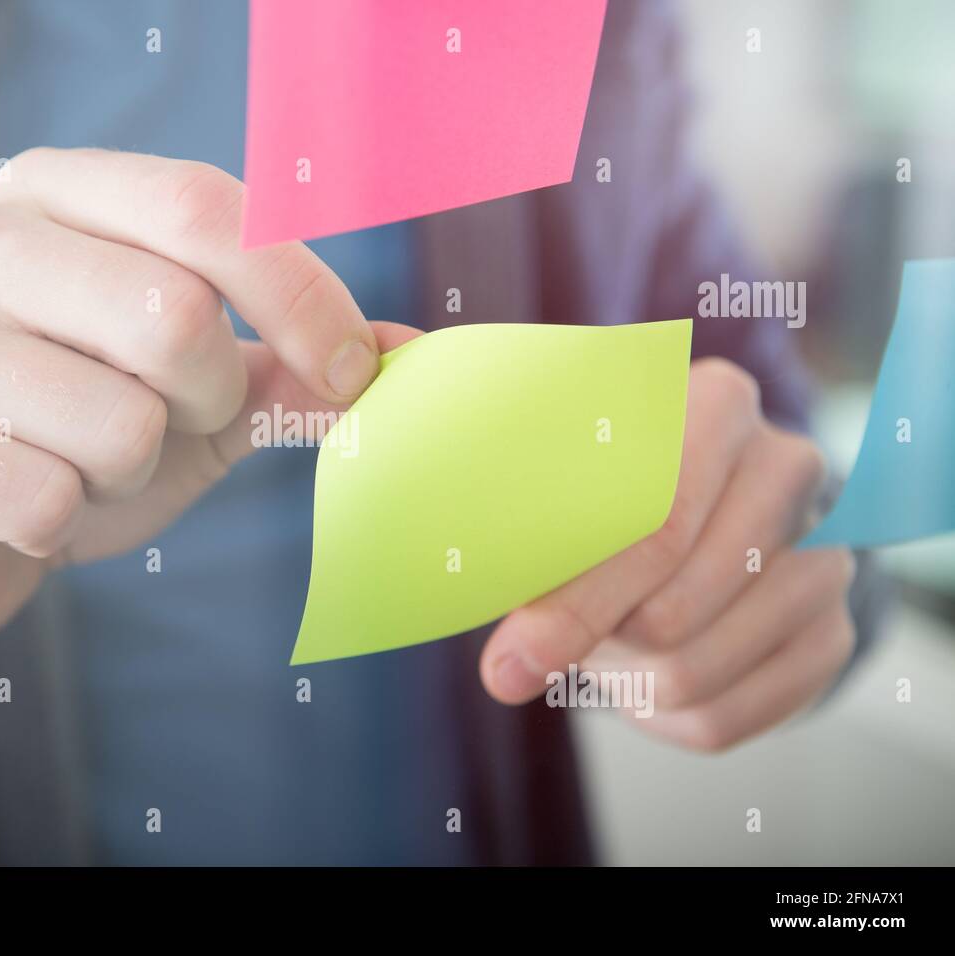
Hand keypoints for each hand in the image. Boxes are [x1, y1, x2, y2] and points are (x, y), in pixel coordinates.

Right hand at [0, 147, 418, 645]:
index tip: (348, 368)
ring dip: (131, 471)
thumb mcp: (201, 396)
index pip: (204, 205)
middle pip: (171, 314)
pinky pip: (40, 499)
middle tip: (172, 425)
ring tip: (81, 467)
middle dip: (208, 401)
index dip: (301, 294)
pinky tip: (20, 511)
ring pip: (116, 423)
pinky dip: (63, 525)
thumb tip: (406, 353)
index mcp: (52, 197)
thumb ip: (293, 366)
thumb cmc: (85, 443)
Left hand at [479, 358, 856, 750]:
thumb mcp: (554, 459)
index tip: (507, 657)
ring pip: (694, 669)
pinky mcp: (833, 631)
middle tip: (518, 664)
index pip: (651, 512)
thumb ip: (483, 454)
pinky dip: (662, 718)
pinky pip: (727, 715)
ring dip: (622, 681)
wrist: (709, 529)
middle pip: (673, 598)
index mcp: (712, 401)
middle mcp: (785, 465)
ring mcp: (824, 552)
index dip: (574, 595)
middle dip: (585, 640)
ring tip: (595, 650)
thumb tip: (382, 444)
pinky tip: (639, 685)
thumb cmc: (604, 487)